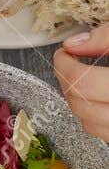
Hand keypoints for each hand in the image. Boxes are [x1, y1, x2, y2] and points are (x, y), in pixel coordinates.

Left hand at [55, 25, 108, 142]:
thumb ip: (108, 37)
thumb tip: (75, 43)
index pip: (83, 84)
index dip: (65, 65)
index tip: (64, 53)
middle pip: (81, 105)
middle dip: (69, 80)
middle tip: (70, 62)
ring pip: (89, 122)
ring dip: (79, 99)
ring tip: (84, 78)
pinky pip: (102, 132)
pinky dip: (94, 114)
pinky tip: (98, 96)